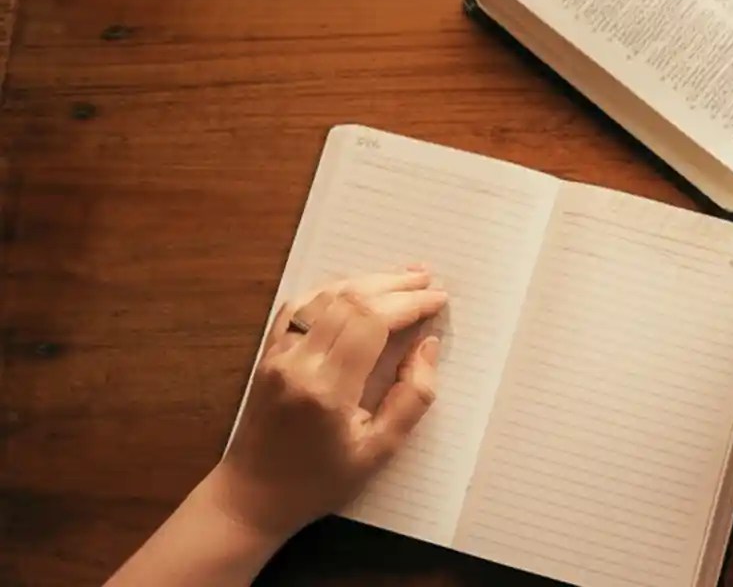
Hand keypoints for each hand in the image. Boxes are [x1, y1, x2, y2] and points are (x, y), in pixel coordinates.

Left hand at [210, 268, 448, 538]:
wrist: (253, 496)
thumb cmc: (320, 481)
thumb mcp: (379, 452)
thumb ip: (411, 397)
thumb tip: (427, 345)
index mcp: (328, 389)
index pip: (373, 321)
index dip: (409, 303)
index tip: (438, 300)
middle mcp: (299, 362)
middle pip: (350, 300)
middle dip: (394, 285)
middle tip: (427, 279)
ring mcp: (278, 354)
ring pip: (324, 296)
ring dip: (366, 281)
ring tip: (401, 278)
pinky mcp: (267, 354)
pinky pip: (298, 307)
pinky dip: (331, 290)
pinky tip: (355, 288)